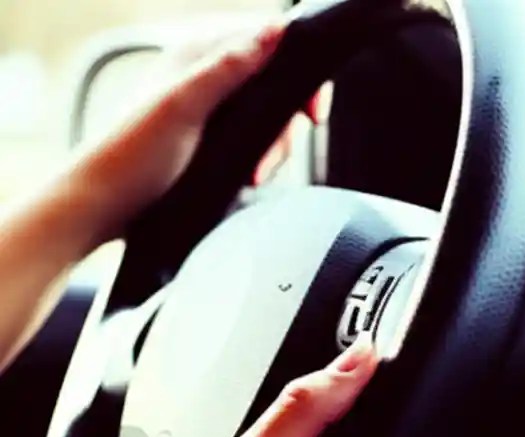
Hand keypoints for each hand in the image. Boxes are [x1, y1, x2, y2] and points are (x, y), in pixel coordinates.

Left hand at [71, 20, 285, 243]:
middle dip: (287, 120)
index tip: (311, 109)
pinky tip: (250, 176)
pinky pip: (254, 139)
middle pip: (275, 81)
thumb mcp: (184, 106)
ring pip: (268, 114)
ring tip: (256, 174)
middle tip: (277, 153)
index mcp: (196, 55)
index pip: (266, 39)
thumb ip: (229, 67)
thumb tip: (275, 30)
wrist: (102, 206)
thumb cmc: (132, 156)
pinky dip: (261, 158)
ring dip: (274, 147)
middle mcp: (204, 75)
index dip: (299, 67)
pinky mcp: (211, 138)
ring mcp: (209, 108)